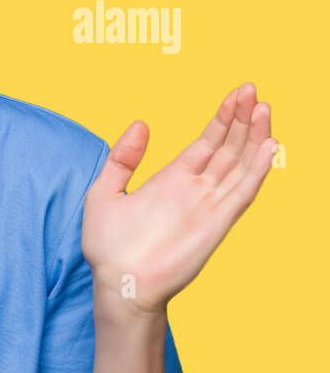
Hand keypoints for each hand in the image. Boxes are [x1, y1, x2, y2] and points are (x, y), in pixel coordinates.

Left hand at [81, 82, 277, 315]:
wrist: (117, 283)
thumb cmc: (108, 246)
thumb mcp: (104, 193)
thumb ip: (122, 159)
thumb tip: (140, 124)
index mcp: (173, 179)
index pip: (207, 142)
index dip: (223, 118)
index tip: (237, 93)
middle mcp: (195, 189)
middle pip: (228, 148)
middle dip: (242, 119)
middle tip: (253, 89)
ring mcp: (208, 205)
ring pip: (240, 165)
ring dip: (254, 137)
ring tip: (264, 108)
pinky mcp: (216, 223)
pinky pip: (241, 193)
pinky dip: (257, 170)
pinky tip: (269, 147)